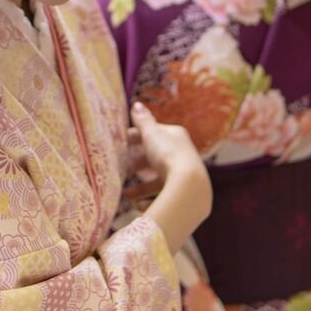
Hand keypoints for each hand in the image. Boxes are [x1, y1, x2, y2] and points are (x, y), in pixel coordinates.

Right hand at [130, 101, 211, 250]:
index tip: (122, 141)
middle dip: (139, 163)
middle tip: (123, 167)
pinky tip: (138, 205)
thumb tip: (136, 104)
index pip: (154, 134)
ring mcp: (183, 175)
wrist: (189, 185)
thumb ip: (143, 120)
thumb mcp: (152, 134)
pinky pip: (162, 197)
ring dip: (141, 186)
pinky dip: (149, 200)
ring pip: (158, 180)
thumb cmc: (168, 155)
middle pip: (156, 157)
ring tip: (125, 194)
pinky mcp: (182, 193)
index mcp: (176, 137)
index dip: (137, 137)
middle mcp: (182, 155)